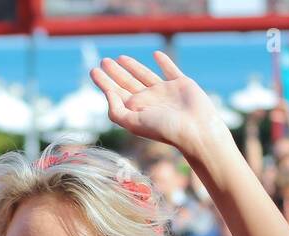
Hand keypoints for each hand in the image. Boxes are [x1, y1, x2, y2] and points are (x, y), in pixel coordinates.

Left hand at [90, 52, 231, 160]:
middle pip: (126, 83)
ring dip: (132, 66)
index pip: (116, 93)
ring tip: (120, 58)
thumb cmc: (164, 129)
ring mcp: (165, 91)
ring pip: (144, 75)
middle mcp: (149, 100)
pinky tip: (156, 54)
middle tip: (103, 61)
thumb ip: (117, 111)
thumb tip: (108, 93)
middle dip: (114, 73)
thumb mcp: (134, 123)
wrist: (195, 128)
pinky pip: (170, 69)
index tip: (93, 70)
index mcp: (137, 110)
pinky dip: (164, 61)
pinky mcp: (181, 83)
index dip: (104, 83)